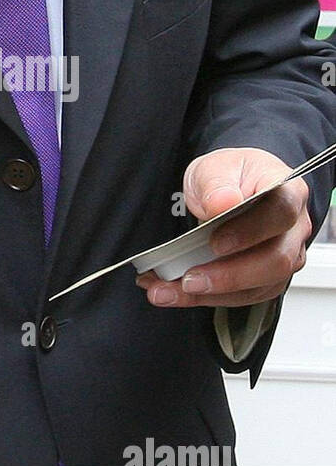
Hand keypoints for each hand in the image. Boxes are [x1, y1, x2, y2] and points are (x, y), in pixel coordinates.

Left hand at [136, 148, 311, 308]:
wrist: (229, 187)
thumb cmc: (230, 176)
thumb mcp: (215, 167)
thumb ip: (217, 183)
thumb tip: (222, 203)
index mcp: (288, 191)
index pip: (280, 213)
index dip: (250, 232)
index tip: (215, 243)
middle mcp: (294, 229)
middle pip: (276, 260)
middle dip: (230, 275)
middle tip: (190, 279)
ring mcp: (286, 256)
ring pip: (261, 285)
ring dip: (213, 294)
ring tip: (171, 290)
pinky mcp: (268, 278)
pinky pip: (245, 295)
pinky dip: (208, 297)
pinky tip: (176, 293)